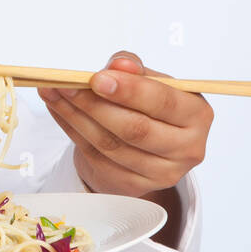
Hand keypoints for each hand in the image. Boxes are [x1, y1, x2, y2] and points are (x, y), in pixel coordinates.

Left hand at [37, 50, 212, 197]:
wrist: (146, 145)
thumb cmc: (151, 104)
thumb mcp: (150, 80)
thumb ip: (133, 67)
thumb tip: (119, 65)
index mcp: (197, 115)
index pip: (163, 102)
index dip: (129, 90)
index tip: (96, 78)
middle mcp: (187, 148)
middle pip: (135, 129)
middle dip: (95, 105)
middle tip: (65, 85)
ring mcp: (162, 173)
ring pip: (111, 145)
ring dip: (76, 117)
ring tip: (53, 93)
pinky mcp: (135, 186)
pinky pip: (97, 158)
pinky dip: (73, 131)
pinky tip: (59, 111)